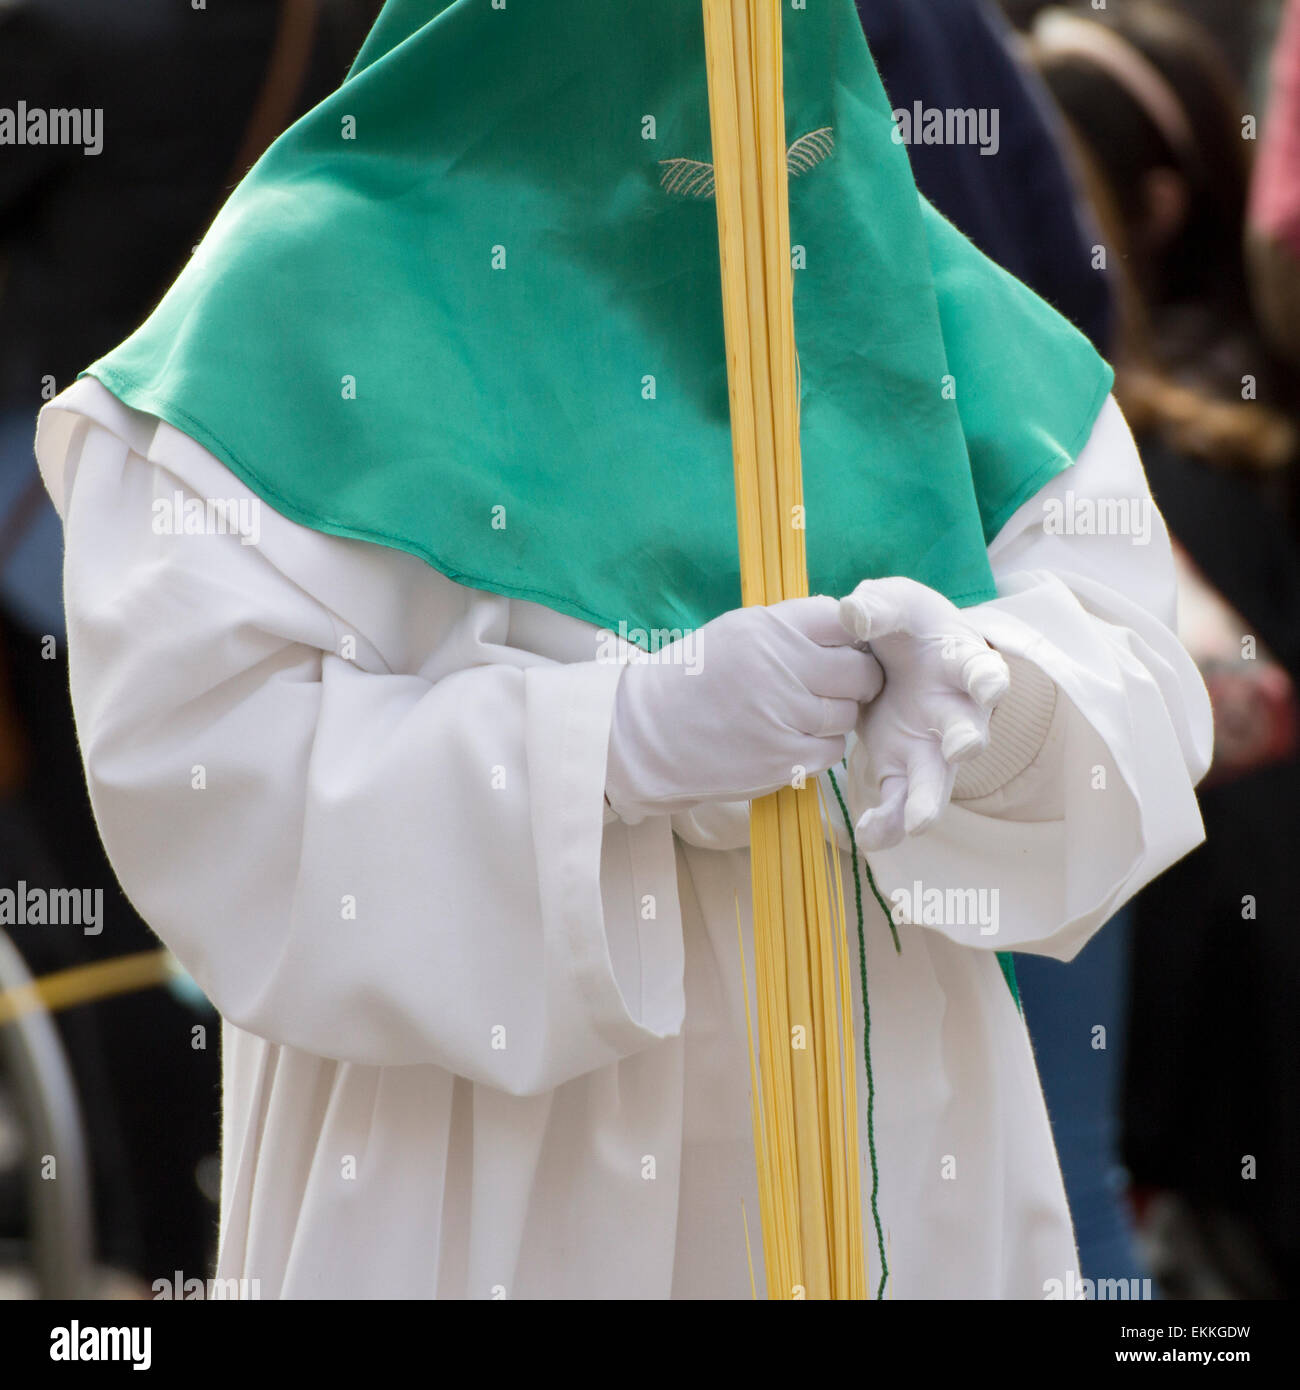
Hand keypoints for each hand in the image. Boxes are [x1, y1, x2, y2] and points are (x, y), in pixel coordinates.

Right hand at [605, 596, 883, 820]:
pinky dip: (820, 747)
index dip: (850, 636)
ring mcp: (785, 716)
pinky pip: (832, 749)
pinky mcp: (785, 759)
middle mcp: (781, 667)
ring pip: (848, 713)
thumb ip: (789, 628)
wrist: (646, 736)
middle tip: (838, 687)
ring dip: (835, 716)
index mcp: (768, 629)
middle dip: (857, 679)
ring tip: (800, 715)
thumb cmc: (693, 680)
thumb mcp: (735, 634)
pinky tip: (791, 740)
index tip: (843, 649)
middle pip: (859, 670)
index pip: (841, 620)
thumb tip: (848, 627)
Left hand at [839, 577, 1009, 851]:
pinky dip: (889, 822)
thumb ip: (876, 606)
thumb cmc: (901, 625)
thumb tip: (852, 611)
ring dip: (929, 801)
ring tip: (917, 823)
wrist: (887, 655)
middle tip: (961, 749)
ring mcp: (930, 747)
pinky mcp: (900, 768)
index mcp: (960, 664)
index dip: (987, 679)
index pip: (983, 671)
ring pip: (936, 781)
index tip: (991, 687)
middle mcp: (956, 712)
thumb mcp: (892, 603)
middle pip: (969, 733)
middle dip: (966, 741)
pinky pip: (899, 801)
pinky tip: (871, 835)